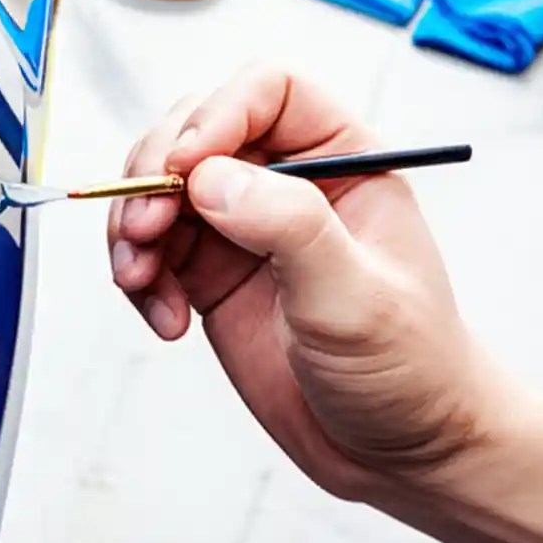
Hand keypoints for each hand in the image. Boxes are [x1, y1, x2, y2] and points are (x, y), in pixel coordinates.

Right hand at [106, 64, 510, 497]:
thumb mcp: (357, 298)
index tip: (187, 167)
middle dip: (155, 174)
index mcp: (344, 161)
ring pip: (159, 189)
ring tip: (140, 278)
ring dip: (132, 227)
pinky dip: (138, 277)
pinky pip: (149, 249)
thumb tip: (212, 178)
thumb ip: (288, 228)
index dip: (218, 113)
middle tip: (145, 227)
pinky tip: (164, 320)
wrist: (395, 451)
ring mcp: (242, 228)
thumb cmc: (409, 368)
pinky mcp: (209, 274)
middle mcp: (287, 183)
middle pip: (195, 130)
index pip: (269, 91)